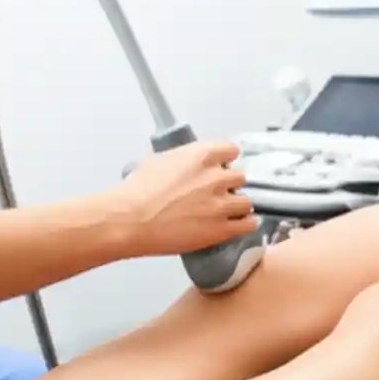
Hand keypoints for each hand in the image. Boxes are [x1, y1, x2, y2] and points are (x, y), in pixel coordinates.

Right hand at [108, 140, 254, 256]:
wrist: (130, 221)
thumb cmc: (136, 191)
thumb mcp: (157, 161)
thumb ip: (180, 160)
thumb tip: (183, 165)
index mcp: (201, 155)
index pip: (231, 150)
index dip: (224, 160)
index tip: (218, 167)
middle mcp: (216, 177)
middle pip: (239, 176)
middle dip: (229, 184)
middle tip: (215, 193)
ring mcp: (221, 204)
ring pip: (246, 201)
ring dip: (237, 206)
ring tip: (224, 212)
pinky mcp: (221, 229)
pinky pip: (248, 225)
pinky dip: (245, 224)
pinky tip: (237, 225)